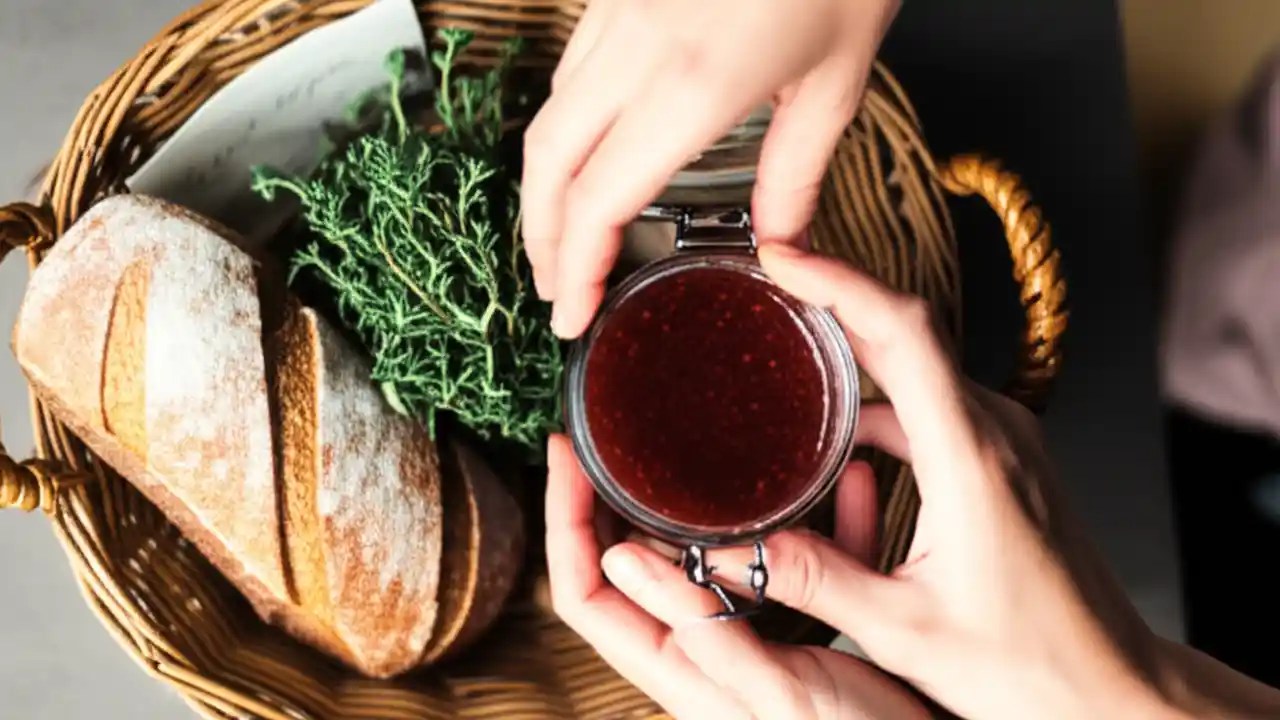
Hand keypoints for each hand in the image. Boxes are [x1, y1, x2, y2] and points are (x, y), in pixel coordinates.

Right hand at [522, 0, 899, 337]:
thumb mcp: (838, 79)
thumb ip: (795, 172)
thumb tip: (779, 246)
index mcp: (691, 86)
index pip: (597, 200)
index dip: (574, 269)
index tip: (572, 316)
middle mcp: (636, 50)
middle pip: (545, 163)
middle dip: (538, 239)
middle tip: (557, 289)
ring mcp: (617, 12)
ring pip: (549, 114)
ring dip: (545, 187)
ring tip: (567, 237)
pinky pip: (571, 71)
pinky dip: (566, 131)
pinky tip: (591, 156)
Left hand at [545, 433, 930, 718]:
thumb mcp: (778, 690)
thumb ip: (705, 629)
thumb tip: (623, 560)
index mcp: (679, 669)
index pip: (585, 592)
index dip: (566, 520)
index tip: (567, 453)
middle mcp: (702, 650)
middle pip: (633, 563)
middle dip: (621, 495)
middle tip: (625, 431)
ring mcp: (751, 636)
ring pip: (715, 553)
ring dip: (722, 500)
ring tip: (725, 442)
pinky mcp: (803, 631)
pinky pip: (796, 563)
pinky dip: (816, 521)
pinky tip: (849, 479)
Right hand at [694, 244, 1176, 719]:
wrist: (1110, 687)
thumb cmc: (1029, 664)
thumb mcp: (903, 628)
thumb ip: (812, 580)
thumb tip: (730, 551)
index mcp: (971, 457)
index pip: (904, 333)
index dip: (839, 281)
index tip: (784, 257)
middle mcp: (994, 432)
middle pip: (905, 334)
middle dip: (831, 301)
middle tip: (764, 288)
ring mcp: (1004, 441)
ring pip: (917, 369)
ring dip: (852, 357)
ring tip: (785, 356)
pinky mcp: (1003, 459)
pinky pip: (931, 406)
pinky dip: (878, 405)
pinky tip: (837, 436)